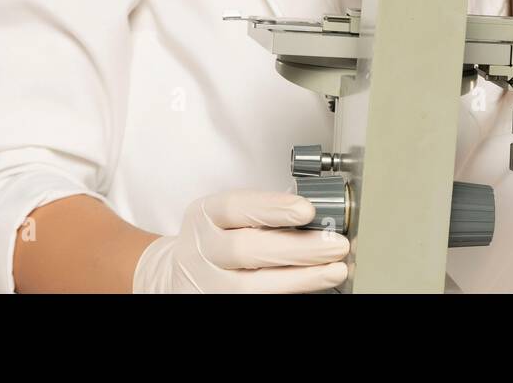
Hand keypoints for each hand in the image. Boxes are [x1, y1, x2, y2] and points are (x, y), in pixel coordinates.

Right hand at [132, 188, 349, 293]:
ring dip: (300, 279)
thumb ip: (261, 212)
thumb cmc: (216, 238)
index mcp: (204, 216)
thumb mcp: (227, 216)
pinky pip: (253, 301)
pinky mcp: (213, 303)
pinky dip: (286, 295)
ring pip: (251, 286)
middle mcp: (199, 250)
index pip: (235, 207)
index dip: (272, 208)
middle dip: (297, 248)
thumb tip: (316, 215)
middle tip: (336, 244)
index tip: (308, 210)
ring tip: (335, 271)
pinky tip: (312, 289)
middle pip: (247, 249)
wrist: (176, 273)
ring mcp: (204, 283)